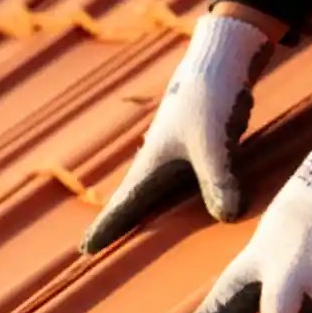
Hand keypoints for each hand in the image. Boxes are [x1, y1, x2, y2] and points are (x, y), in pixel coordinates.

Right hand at [80, 13, 273, 253]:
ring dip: (141, 214)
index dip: (104, 229)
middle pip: (131, 204)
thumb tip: (227, 218)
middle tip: (93, 250)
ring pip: (153, 195)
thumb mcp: (215, 143)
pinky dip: (172, 203)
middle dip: (116, 226)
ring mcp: (175, 157)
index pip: (122, 206)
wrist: (220, 61)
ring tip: (131, 235)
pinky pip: (179, 186)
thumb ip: (220, 180)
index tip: (84, 250)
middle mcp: (157, 164)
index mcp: (152, 166)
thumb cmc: (209, 99)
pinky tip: (178, 209)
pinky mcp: (194, 151)